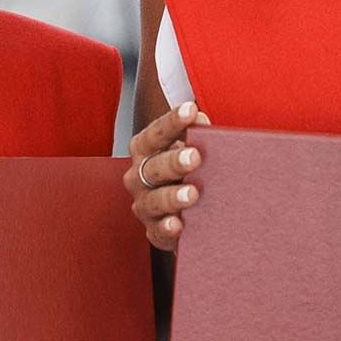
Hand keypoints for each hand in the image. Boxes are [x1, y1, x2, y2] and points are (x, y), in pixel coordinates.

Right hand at [124, 101, 211, 250]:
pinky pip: (158, 231)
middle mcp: (139, 176)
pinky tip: (178, 224)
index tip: (191, 110)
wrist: (189, 212)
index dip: (172, 121)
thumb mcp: (193, 149)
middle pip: (153, 167)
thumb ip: (198, 135)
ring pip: (153, 200)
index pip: (156, 133)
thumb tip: (201, 119)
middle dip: (173, 161)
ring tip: (192, 194)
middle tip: (195, 157)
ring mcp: (144, 205)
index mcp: (146, 149)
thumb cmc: (190, 170)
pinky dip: (167, 228)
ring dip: (172, 196)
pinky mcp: (154, 231)